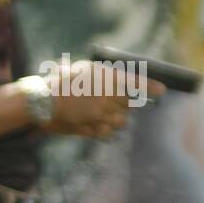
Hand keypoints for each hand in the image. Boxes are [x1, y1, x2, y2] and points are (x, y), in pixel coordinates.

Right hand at [42, 61, 166, 138]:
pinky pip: (108, 133)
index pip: (139, 85)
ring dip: (115, 117)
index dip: (152, 88)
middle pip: (130, 104)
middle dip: (126, 102)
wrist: (41, 101)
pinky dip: (104, 129)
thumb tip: (121, 82)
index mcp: (107, 79)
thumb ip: (103, 77)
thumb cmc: (60, 81)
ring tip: (100, 110)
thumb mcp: (81, 69)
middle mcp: (108, 98)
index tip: (162, 90)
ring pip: (122, 121)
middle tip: (114, 98)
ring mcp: (101, 116)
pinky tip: (94, 122)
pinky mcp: (93, 130)